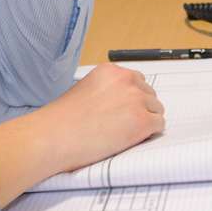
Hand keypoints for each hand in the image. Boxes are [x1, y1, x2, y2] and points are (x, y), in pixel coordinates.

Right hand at [0, 63, 164, 206]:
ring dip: (146, 121)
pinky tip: (132, 140)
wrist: (53, 137)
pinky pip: (159, 125)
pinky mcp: (141, 121)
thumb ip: (105, 91)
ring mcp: (135, 100)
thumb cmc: (61, 121)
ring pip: (156, 110)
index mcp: (110, 71)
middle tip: (124, 125)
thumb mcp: (84, 91)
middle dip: (140, 109)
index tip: (125, 110)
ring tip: (125, 134)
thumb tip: (119, 104)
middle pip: (149, 94)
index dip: (131, 98)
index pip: (135, 81)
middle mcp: (125, 80)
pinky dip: (149, 134)